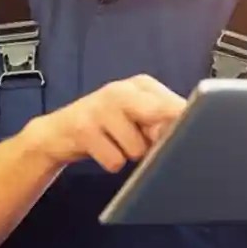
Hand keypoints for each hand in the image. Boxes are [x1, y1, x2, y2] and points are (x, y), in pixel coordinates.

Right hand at [24, 74, 185, 172]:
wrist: (58, 133)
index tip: (188, 137)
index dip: (186, 126)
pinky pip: (115, 161)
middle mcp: (121, 89)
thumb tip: (188, 132)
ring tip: (115, 144)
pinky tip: (101, 150)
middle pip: (160, 118)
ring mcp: (100, 106)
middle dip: (156, 139)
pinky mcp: (83, 127)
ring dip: (129, 155)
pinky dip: (111, 163)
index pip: (177, 105)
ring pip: (137, 148)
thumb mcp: (138, 118)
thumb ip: (164, 122)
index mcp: (142, 85)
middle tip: (143, 142)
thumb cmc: (108, 127)